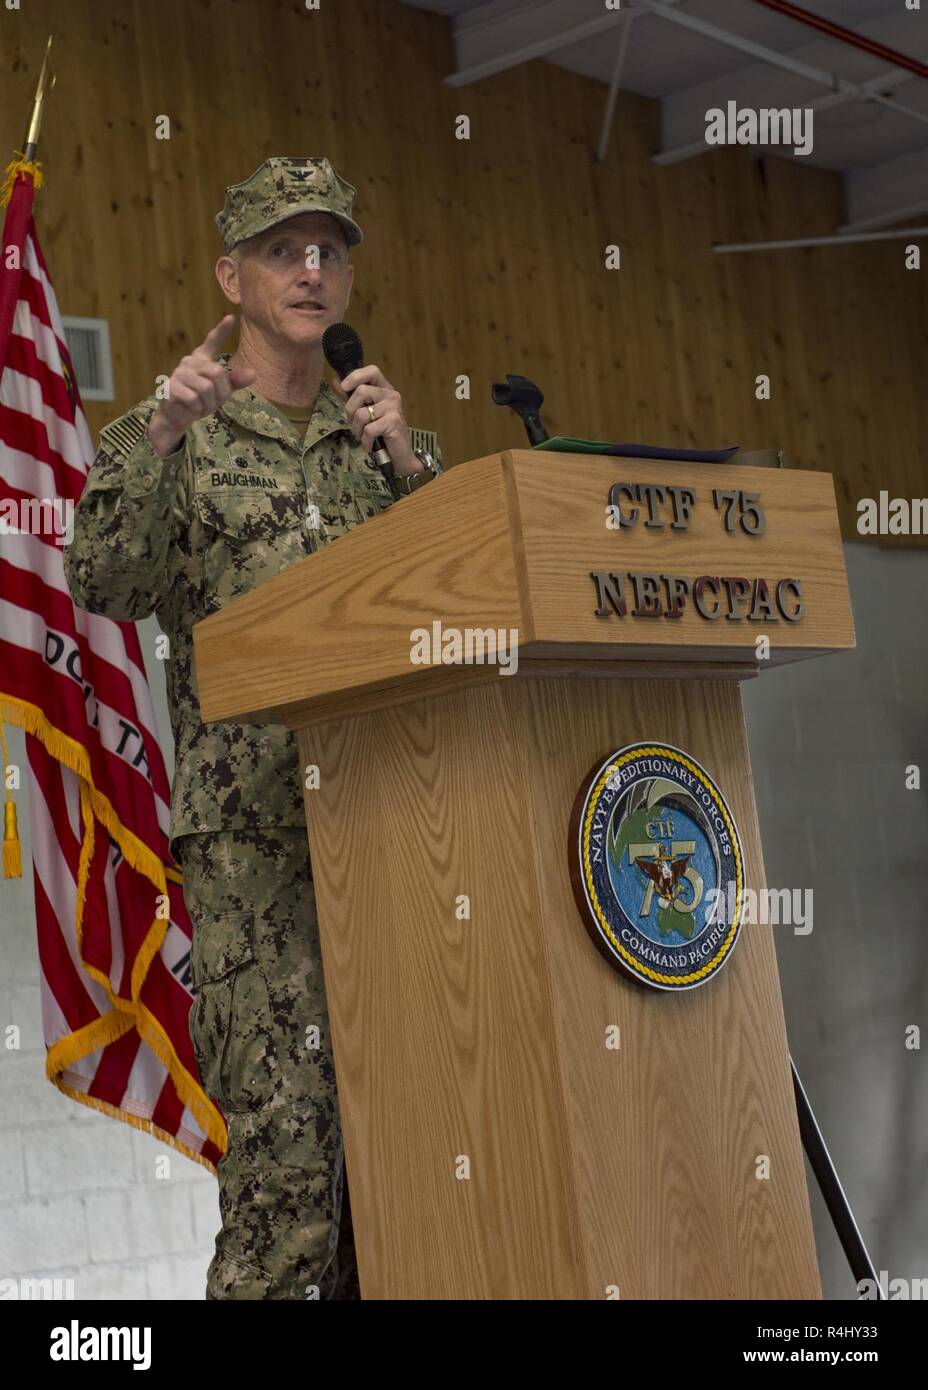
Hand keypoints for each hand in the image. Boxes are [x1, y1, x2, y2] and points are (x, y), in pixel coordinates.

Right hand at [148, 314, 256, 455]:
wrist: (177, 416)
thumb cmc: (200, 400)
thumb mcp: (221, 392)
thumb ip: (235, 381)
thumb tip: (254, 374)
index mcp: (202, 359)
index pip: (212, 342)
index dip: (221, 331)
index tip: (231, 318)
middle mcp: (189, 362)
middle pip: (217, 372)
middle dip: (220, 393)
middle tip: (213, 402)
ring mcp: (179, 373)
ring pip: (206, 388)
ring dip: (208, 403)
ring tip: (201, 405)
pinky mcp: (171, 387)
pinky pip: (194, 399)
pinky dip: (198, 409)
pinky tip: (191, 408)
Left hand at [332, 364, 424, 476]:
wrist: (399, 456)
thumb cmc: (382, 434)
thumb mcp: (365, 412)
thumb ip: (351, 396)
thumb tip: (337, 380)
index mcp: (385, 390)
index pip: (372, 371)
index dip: (356, 375)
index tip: (344, 386)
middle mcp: (391, 395)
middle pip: (361, 391)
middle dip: (350, 410)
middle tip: (356, 423)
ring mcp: (393, 408)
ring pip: (361, 413)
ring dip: (357, 429)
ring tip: (364, 436)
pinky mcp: (394, 422)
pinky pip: (368, 429)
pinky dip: (365, 440)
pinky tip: (370, 444)